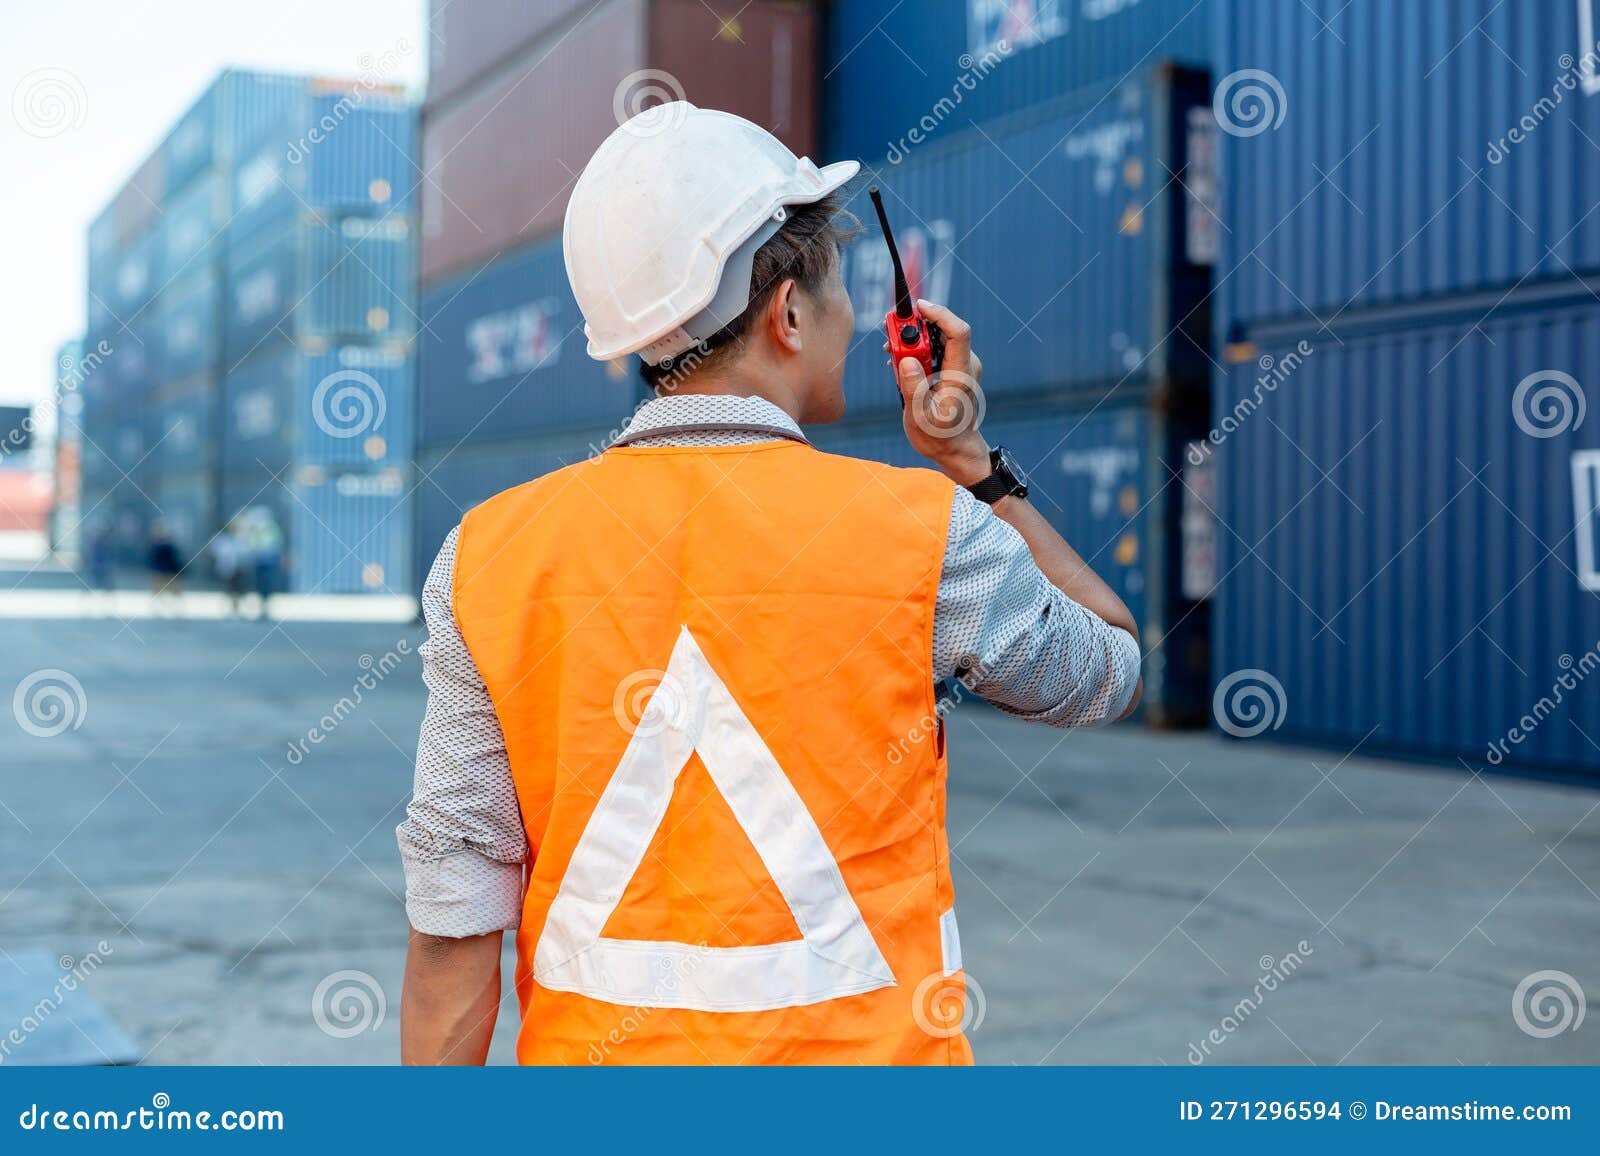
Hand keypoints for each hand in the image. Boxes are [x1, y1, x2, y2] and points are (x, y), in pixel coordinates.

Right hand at [891, 300, 991, 484]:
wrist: (955, 450)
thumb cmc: (940, 437)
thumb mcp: (920, 416)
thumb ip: (913, 387)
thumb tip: (907, 360)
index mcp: (960, 375)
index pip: (958, 332)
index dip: (939, 314)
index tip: (918, 307)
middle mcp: (964, 366)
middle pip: (942, 332)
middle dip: (915, 327)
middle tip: (889, 330)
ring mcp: (960, 368)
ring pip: (936, 340)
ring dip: (912, 341)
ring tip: (890, 352)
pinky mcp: (953, 370)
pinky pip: (935, 351)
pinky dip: (916, 351)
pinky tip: (901, 362)